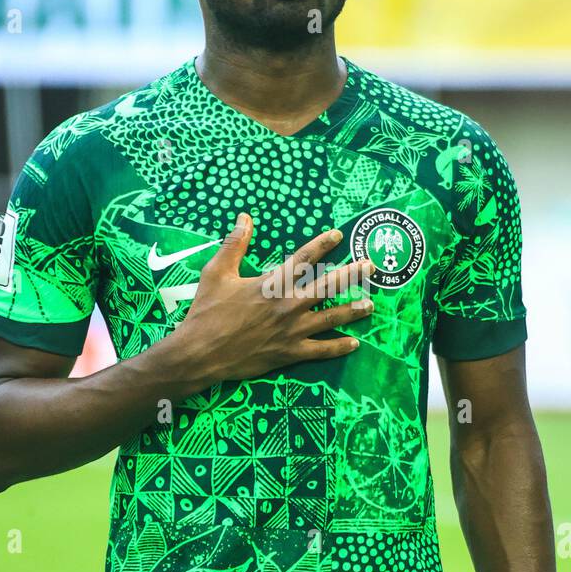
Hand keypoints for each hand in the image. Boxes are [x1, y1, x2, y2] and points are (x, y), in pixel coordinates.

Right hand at [174, 213, 372, 385]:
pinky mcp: (290, 353)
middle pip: (328, 286)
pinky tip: (354, 343)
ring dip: (353, 310)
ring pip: (331, 317)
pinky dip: (339, 347)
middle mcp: (288, 305)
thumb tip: (244, 218)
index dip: (323, 244)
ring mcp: (292, 331)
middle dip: (351, 274)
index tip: (339, 235)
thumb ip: (234, 244)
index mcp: (272, 284)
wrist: (200, 353)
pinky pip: (321, 351)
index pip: (304, 259)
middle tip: (370, 266)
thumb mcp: (216, 273)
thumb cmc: (206, 312)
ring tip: (370, 304)